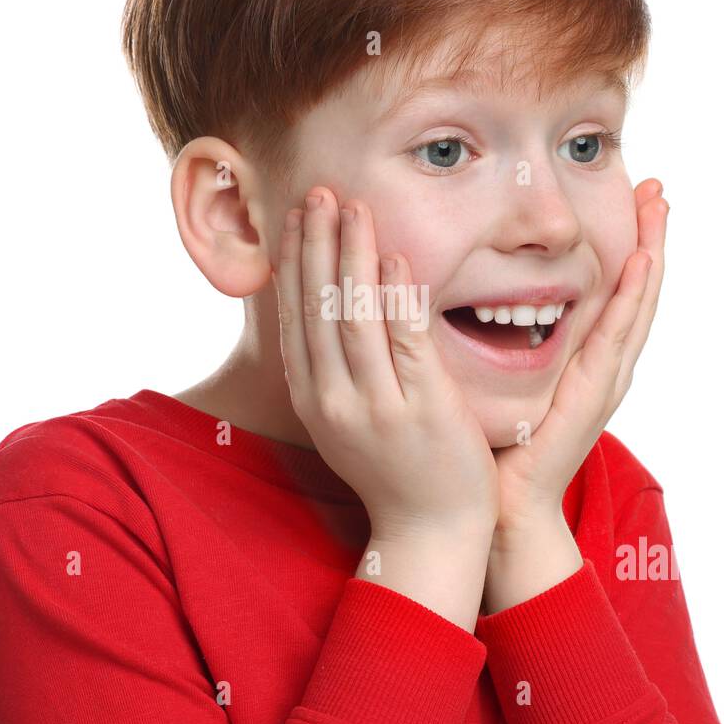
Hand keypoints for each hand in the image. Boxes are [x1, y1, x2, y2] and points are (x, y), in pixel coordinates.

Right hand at [274, 185, 500, 544]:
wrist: (431, 530)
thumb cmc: (394, 470)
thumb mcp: (346, 421)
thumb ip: (332, 372)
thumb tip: (322, 316)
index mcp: (314, 400)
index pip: (294, 318)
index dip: (292, 263)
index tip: (295, 219)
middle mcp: (335, 400)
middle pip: (317, 307)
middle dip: (315, 244)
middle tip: (319, 193)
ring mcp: (377, 405)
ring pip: (354, 315)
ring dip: (351, 255)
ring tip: (352, 208)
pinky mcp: (422, 407)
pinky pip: (404, 340)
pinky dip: (396, 296)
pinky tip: (395, 257)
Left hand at [492, 179, 668, 541]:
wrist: (506, 508)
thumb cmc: (499, 446)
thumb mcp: (501, 380)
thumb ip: (499, 341)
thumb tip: (470, 297)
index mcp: (583, 361)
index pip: (611, 292)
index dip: (624, 247)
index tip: (630, 199)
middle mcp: (602, 366)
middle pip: (635, 290)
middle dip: (649, 238)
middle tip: (658, 188)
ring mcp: (604, 380)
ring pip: (637, 305)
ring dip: (651, 254)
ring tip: (659, 206)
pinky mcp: (594, 395)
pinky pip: (616, 337)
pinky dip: (634, 298)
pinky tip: (641, 262)